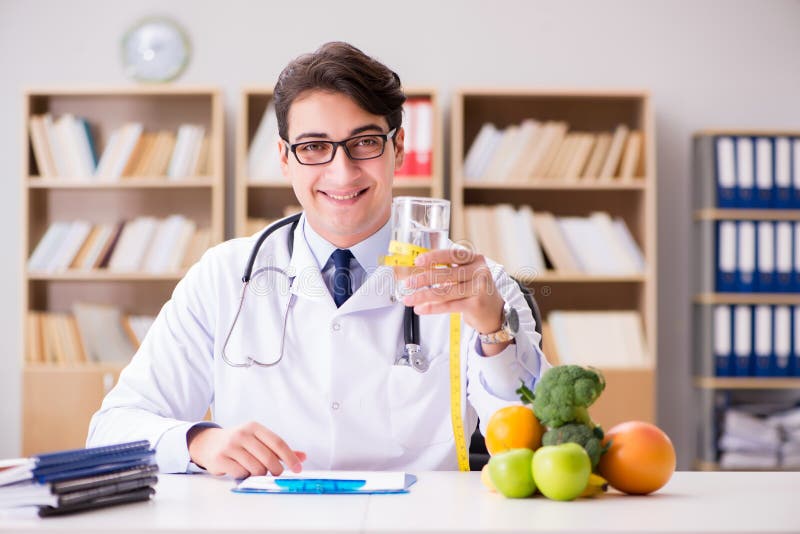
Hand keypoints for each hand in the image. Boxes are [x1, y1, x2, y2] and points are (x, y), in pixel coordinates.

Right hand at [187, 421, 305, 477]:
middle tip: (276, 474)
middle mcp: (242, 434)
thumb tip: (302, 457)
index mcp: (254, 427)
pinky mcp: (220, 459)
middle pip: (268, 458)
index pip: (277, 442)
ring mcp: (230, 446)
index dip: (290, 457)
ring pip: (256, 468)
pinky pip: (241, 473)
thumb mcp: (258, 440)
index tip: (298, 469)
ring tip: (254, 469)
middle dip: (276, 470)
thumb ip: (278, 449)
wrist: (208, 443)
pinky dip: (244, 476)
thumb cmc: (238, 443)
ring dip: (258, 474)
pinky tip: (240, 470)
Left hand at [401, 247, 504, 340]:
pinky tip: (420, 309)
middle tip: (407, 283)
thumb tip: (418, 270)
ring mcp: (479, 289)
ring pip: (445, 292)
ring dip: (423, 296)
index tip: (418, 261)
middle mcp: (479, 272)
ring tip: (408, 299)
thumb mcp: (467, 274)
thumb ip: (449, 269)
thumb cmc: (475, 290)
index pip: (452, 255)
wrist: (495, 312)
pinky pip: (449, 306)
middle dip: (423, 279)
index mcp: (475, 259)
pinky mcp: (476, 305)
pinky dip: (432, 308)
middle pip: (446, 274)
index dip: (434, 257)